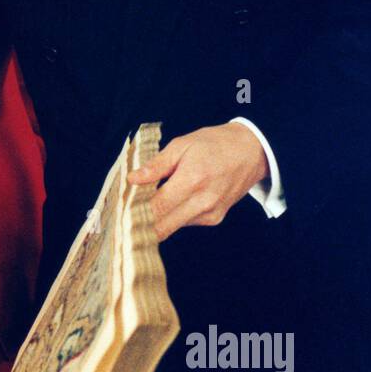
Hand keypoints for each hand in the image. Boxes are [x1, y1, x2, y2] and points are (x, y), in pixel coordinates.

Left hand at [127, 124, 268, 240]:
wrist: (252, 152)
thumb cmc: (215, 144)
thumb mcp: (182, 145)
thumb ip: (156, 165)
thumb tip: (132, 179)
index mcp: (192, 180)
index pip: (156, 208)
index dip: (134, 214)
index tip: (118, 213)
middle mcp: (203, 202)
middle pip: (162, 227)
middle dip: (140, 224)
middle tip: (123, 217)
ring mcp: (210, 213)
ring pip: (172, 227)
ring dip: (156, 220)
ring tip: (145, 204)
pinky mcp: (214, 219)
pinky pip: (184, 223)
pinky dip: (172, 216)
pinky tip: (170, 202)